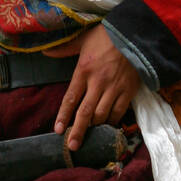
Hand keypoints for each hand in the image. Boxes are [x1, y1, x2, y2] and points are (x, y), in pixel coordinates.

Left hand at [45, 23, 140, 149]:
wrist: (135, 34)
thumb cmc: (107, 36)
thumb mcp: (83, 39)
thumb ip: (64, 48)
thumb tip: (45, 51)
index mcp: (84, 70)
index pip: (71, 98)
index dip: (63, 116)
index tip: (58, 130)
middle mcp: (98, 82)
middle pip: (86, 112)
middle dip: (78, 131)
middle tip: (72, 146)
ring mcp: (114, 88)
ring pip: (102, 115)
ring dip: (95, 127)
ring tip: (90, 136)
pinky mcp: (128, 91)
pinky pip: (119, 111)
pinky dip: (112, 121)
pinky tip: (107, 126)